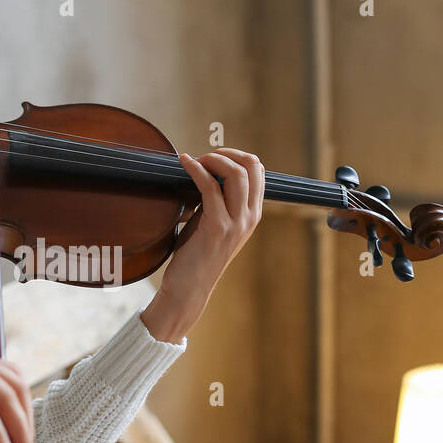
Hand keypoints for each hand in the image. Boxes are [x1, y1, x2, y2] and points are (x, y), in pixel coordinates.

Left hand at [141, 147, 263, 342]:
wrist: (189, 289)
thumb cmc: (196, 256)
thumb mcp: (213, 222)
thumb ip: (216, 200)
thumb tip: (204, 171)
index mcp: (252, 215)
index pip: (258, 171)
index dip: (236, 156)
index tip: (214, 157)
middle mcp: (249, 217)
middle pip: (252, 166)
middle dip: (226, 153)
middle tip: (204, 156)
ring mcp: (236, 223)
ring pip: (236, 173)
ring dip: (212, 159)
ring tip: (194, 160)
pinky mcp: (217, 228)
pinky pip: (210, 188)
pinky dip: (196, 170)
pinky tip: (184, 163)